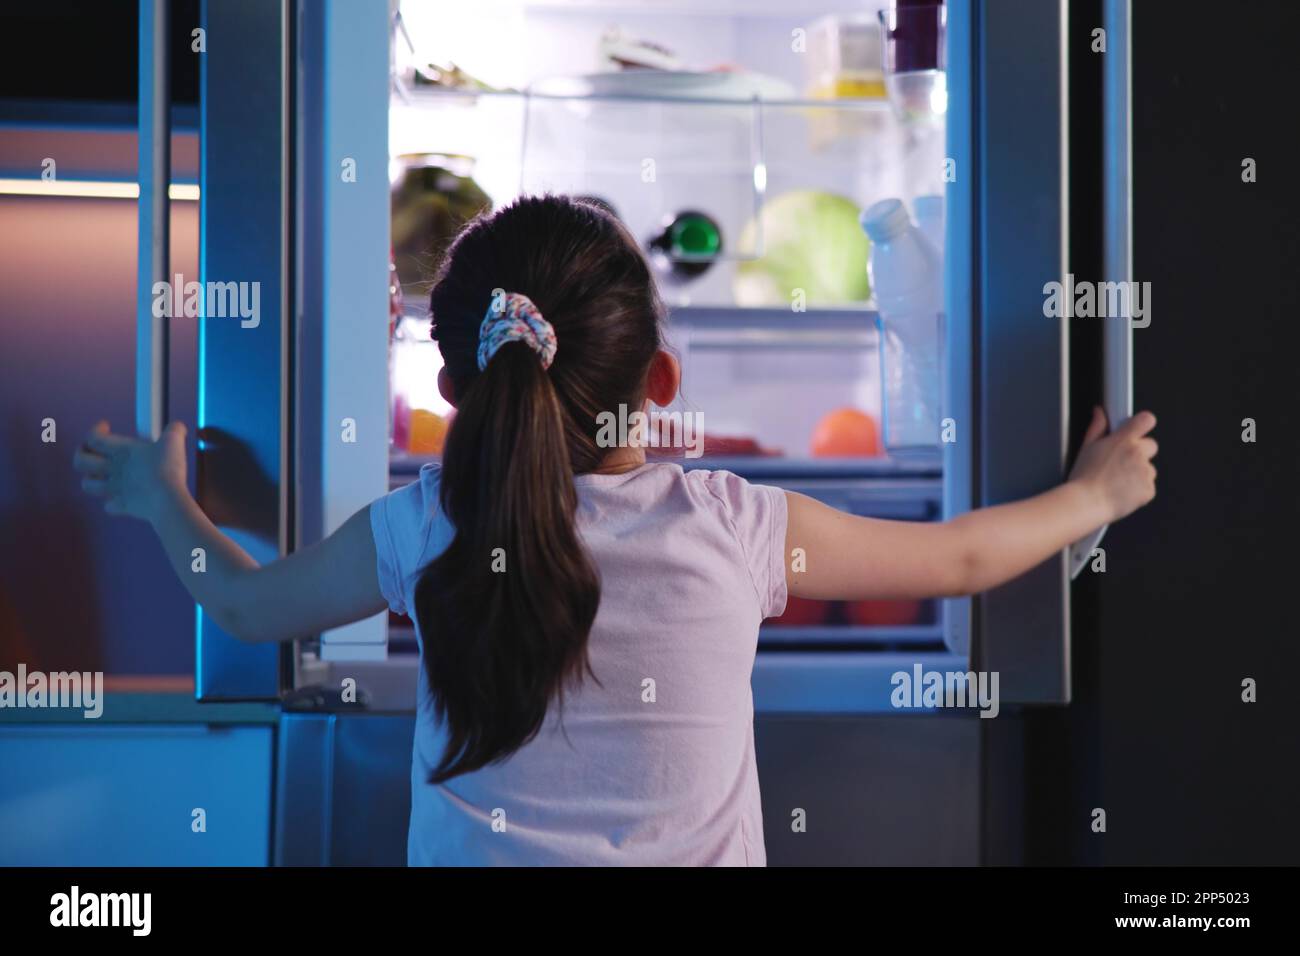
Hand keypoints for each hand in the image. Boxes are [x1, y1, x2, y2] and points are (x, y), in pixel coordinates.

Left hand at [74, 420, 188, 521]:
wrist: (167, 499)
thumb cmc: (166, 469)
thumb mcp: (174, 441)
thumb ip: (173, 430)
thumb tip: (177, 427)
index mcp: (121, 451)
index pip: (94, 438)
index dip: (95, 430)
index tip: (104, 426)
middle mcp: (113, 469)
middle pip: (80, 461)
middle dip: (81, 453)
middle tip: (90, 449)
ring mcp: (116, 489)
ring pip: (88, 484)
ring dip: (90, 479)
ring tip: (99, 475)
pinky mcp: (123, 506)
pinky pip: (108, 506)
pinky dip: (111, 502)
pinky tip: (118, 498)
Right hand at [1068, 407, 1157, 522]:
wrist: (1087, 503)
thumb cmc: (1083, 478)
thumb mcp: (1086, 448)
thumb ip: (1097, 427)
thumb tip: (1100, 413)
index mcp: (1123, 440)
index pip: (1146, 420)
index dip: (1142, 424)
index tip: (1136, 429)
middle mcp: (1137, 453)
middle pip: (1151, 445)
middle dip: (1140, 451)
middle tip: (1122, 462)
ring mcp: (1145, 472)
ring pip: (1149, 468)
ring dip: (1139, 473)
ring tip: (1118, 481)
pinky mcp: (1149, 489)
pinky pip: (1148, 486)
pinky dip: (1139, 489)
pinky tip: (1122, 491)